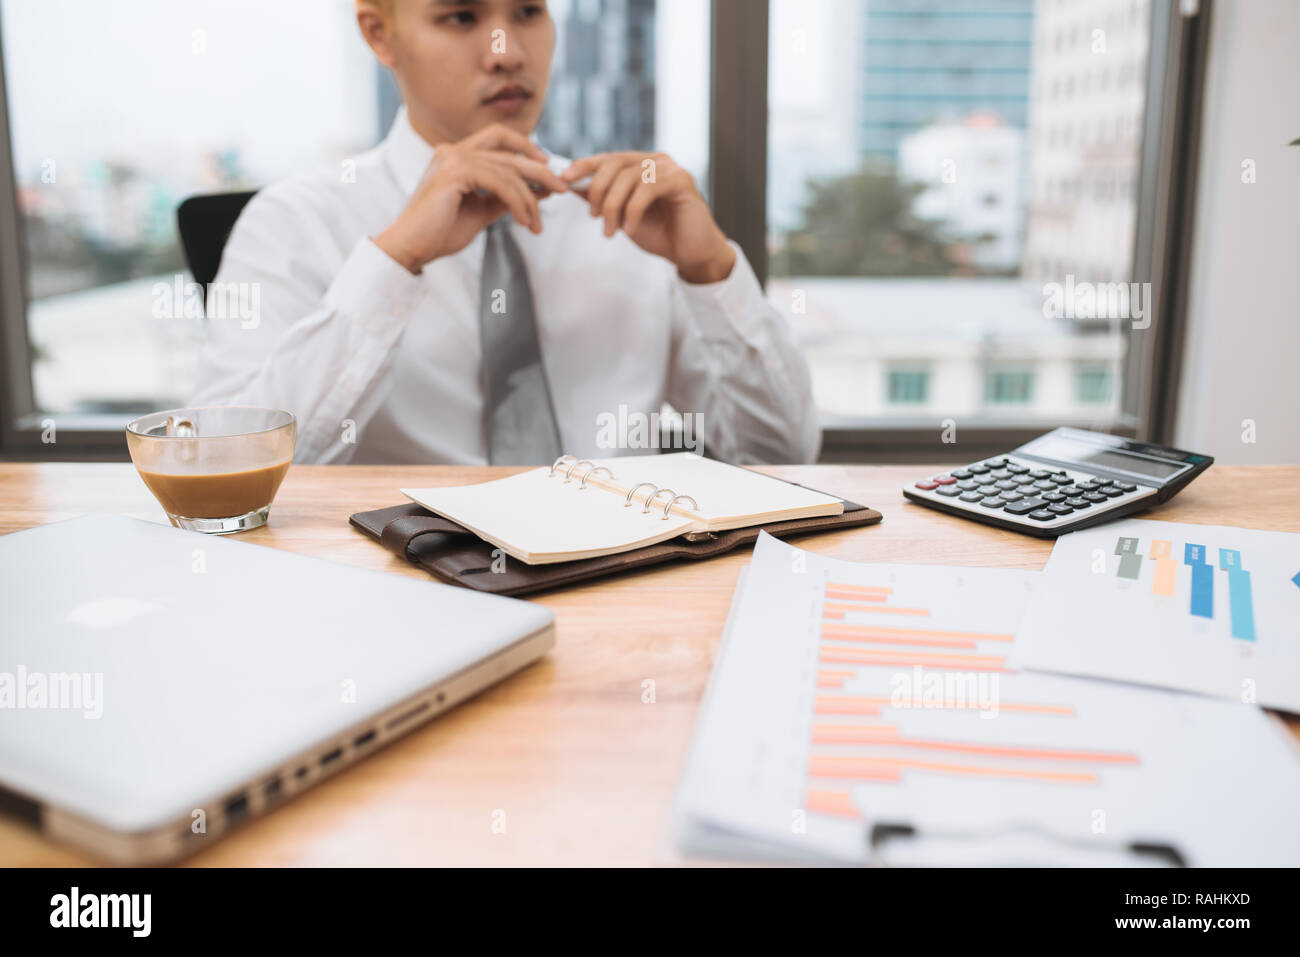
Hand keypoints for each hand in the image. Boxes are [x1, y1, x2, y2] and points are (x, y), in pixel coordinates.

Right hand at [375, 124, 569, 272]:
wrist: (410, 248)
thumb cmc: (440, 233)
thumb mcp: (480, 213)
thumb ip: (504, 199)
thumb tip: (537, 192)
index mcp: (456, 155)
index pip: (498, 137)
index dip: (526, 146)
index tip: (547, 165)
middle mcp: (452, 150)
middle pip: (509, 151)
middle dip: (540, 170)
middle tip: (562, 189)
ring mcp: (452, 159)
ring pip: (508, 170)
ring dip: (530, 198)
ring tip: (537, 223)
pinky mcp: (454, 173)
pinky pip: (499, 182)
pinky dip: (517, 202)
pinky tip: (524, 221)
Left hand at [562, 152, 736, 283]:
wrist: (691, 254)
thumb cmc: (660, 234)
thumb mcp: (623, 216)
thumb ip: (603, 200)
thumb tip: (572, 186)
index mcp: (642, 165)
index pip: (608, 158)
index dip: (584, 165)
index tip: (564, 178)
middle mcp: (656, 161)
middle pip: (615, 164)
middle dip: (598, 191)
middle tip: (593, 217)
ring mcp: (671, 168)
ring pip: (629, 177)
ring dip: (614, 206)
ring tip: (611, 231)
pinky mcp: (682, 181)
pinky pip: (647, 189)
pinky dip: (633, 210)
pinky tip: (629, 229)